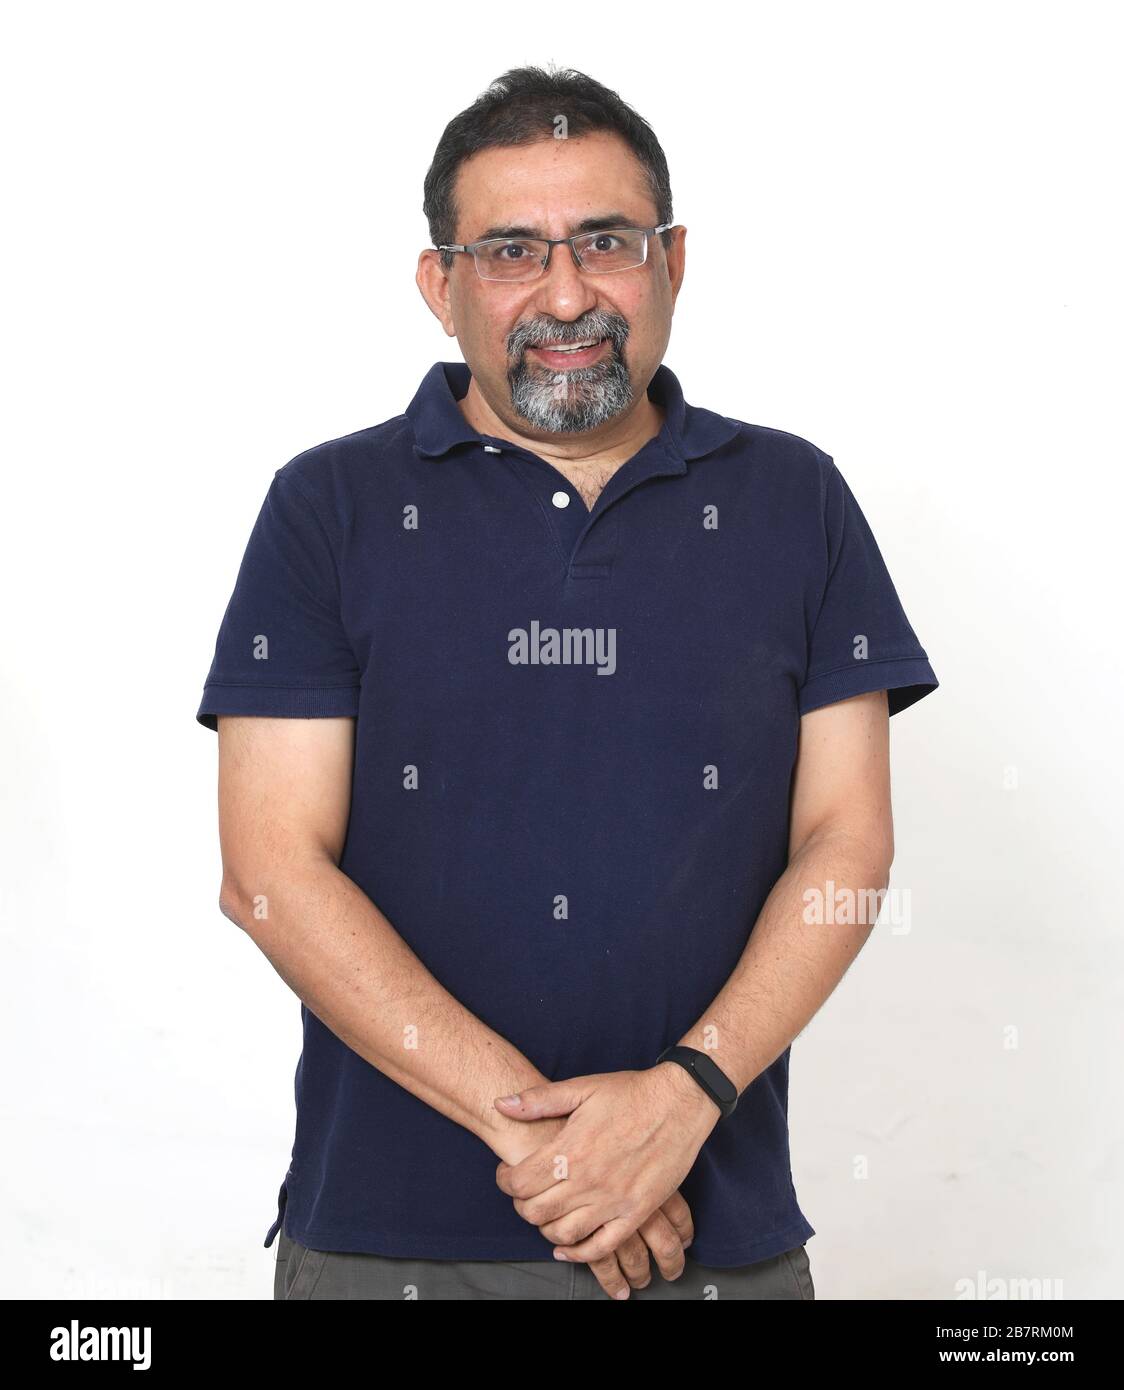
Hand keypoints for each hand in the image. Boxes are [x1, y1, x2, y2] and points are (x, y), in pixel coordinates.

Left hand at [492, 1105, 696, 1299]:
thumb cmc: (631, 1092)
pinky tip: (568, 1247)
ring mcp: (613, 1200)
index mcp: (571, 1149)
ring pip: (563, 1233)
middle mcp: (589, 1180)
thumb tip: (501, 1103)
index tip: (508, 1174)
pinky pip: (602, 1246)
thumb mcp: (582, 1087)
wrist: (679, 1102)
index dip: (505, 1180)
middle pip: (535, 1212)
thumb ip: (538, 1100)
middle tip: (524, 1194)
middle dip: (521, 1205)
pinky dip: (579, 1254)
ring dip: (545, 1229)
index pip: (520, 1182)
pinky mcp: (636, 1212)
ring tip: (545, 1214)